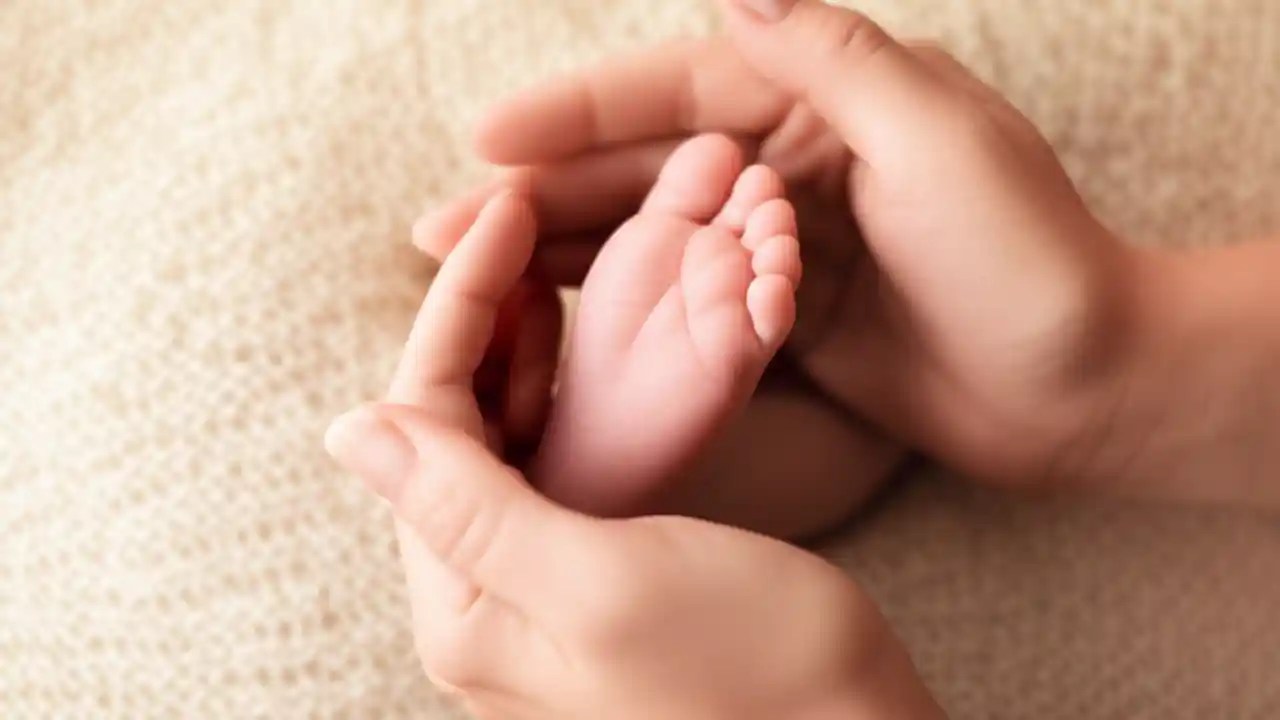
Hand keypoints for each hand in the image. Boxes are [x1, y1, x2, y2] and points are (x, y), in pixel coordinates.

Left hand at [327, 192, 943, 718]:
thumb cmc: (748, 671)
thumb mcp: (601, 582)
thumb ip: (469, 509)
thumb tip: (349, 429)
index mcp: (467, 611)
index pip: (422, 431)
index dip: (458, 312)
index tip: (508, 214)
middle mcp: (485, 605)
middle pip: (448, 433)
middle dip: (477, 323)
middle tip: (523, 228)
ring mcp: (536, 591)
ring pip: (495, 443)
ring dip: (513, 354)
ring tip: (543, 270)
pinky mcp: (591, 576)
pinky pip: (544, 467)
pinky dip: (553, 397)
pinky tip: (570, 349)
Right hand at [419, 0, 1144, 485]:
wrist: (1081, 383)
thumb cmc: (1021, 253)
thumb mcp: (930, 131)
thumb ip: (827, 58)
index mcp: (825, 100)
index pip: (675, 95)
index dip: (577, 113)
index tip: (488, 135)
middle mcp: (795, 165)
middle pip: (643, 173)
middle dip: (542, 194)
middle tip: (441, 224)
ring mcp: (785, 245)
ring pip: (651, 241)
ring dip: (560, 253)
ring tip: (472, 271)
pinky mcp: (786, 317)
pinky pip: (682, 302)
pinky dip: (617, 308)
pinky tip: (553, 321)